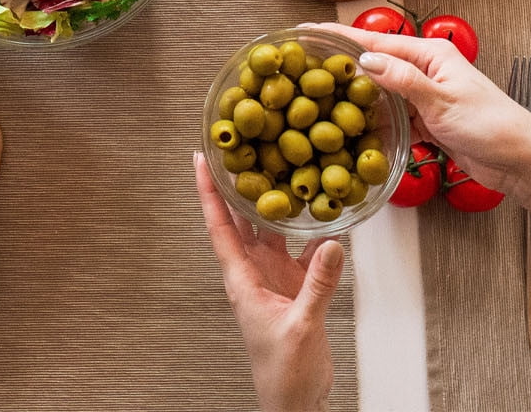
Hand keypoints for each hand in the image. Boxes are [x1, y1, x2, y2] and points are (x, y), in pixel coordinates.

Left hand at [194, 152, 342, 411]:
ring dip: (275, 203)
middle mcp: (254, 270)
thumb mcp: (300, 325)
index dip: (208, 191)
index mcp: (241, 278)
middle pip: (242, 218)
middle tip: (243, 144)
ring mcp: (274, 277)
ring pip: (271, 229)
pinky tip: (325, 218)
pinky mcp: (296, 287)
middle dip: (241, 184)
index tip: (201, 157)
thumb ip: (317, 285)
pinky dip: (313, 234)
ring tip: (281, 166)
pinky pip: (303, 251)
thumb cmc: (282, 373)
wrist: (295, 403)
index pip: (219, 225)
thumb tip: (330, 243)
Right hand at [311, 23, 530, 195]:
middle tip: (303, 66)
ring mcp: (424, 96)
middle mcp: (424, 70)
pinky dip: (375, 120)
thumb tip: (364, 60)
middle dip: (342, 64)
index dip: (340, 37)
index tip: (307, 31)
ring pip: (380, 91)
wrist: (521, 162)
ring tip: (320, 96)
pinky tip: (354, 126)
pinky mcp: (426, 121)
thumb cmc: (492, 125)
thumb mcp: (442, 100)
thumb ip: (402, 80)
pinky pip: (392, 115)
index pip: (375, 41)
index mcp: (429, 54)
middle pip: (374, 63)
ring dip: (356, 96)